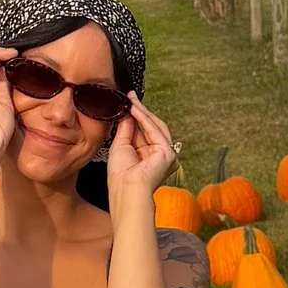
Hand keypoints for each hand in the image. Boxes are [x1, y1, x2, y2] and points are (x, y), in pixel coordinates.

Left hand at [104, 91, 177, 212]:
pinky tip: (135, 110)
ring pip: (155, 127)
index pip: (143, 131)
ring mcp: (165, 153)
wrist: (126, 190)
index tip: (128, 102)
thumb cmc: (120, 177)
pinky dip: (145, 119)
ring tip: (131, 101)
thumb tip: (128, 112)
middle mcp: (158, 154)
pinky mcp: (167, 153)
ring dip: (142, 112)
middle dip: (140, 111)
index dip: (136, 116)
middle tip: (130, 97)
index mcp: (147, 155)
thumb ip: (126, 129)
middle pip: (151, 127)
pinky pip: (156, 131)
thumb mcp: (120, 146)